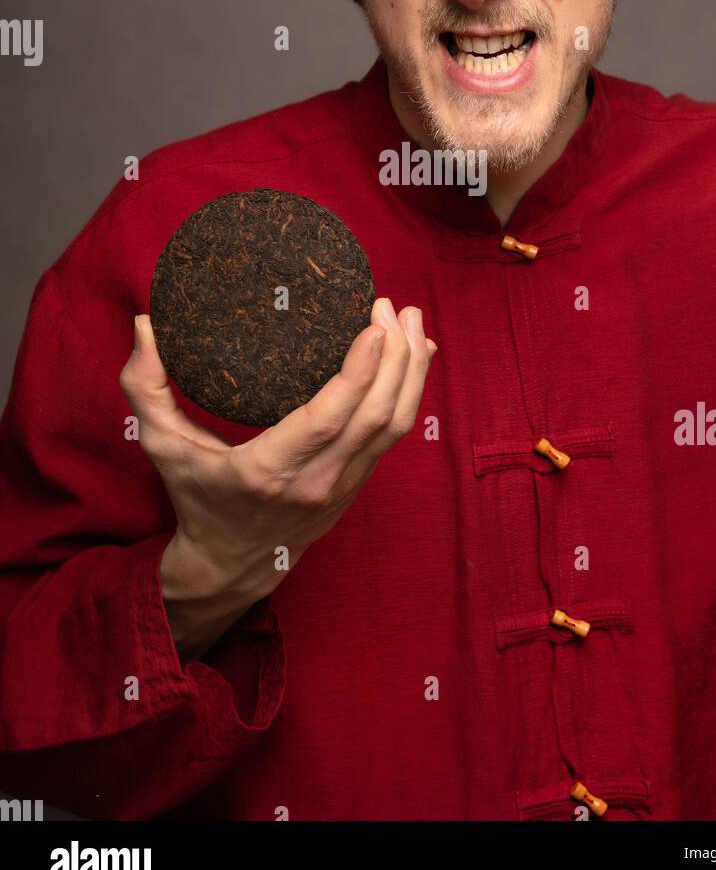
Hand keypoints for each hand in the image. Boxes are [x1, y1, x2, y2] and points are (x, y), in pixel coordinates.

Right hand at [119, 299, 436, 606]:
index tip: (372, 326)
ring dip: (412, 368)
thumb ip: (145, 387)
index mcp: (269, 471)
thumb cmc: (197, 498)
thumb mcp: (162, 447)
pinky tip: (417, 353)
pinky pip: (395, 433)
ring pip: (395, 424)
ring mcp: (344, 484)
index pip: (326, 420)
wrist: (231, 565)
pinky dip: (411, 390)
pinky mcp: (358, 482)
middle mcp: (316, 481)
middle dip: (396, 356)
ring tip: (413, 317)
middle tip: (391, 304)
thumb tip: (145, 324)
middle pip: (375, 416)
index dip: (357, 373)